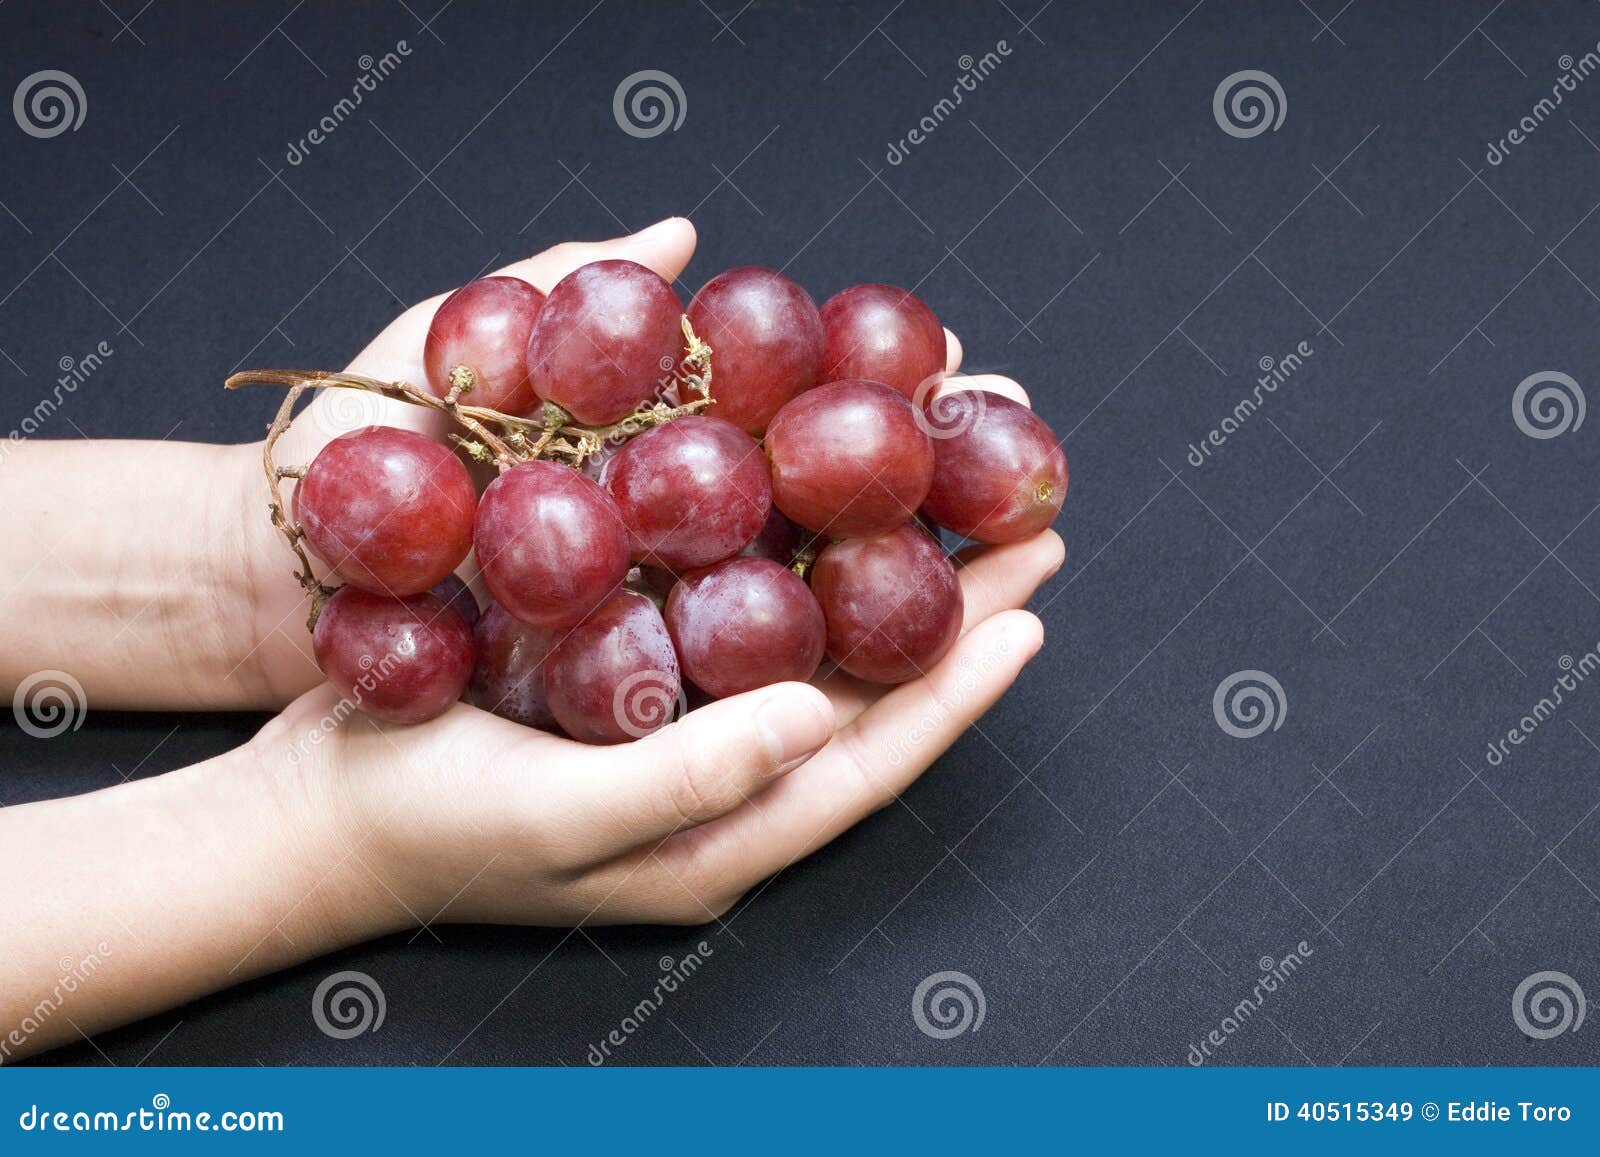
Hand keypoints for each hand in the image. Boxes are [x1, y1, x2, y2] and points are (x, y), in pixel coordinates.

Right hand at [244, 217, 1062, 927]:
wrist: (313, 812)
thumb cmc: (426, 828)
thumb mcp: (562, 818)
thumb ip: (693, 779)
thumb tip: (815, 715)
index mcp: (726, 836)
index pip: (871, 759)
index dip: (956, 691)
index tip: (1029, 616)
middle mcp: (722, 784)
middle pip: (862, 694)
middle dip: (947, 619)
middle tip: (1019, 536)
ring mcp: (679, 731)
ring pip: (808, 646)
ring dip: (877, 576)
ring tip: (943, 505)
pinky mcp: (632, 684)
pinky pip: (731, 617)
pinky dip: (781, 560)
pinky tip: (806, 502)